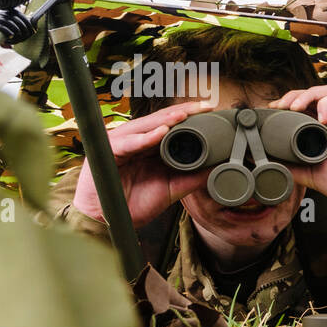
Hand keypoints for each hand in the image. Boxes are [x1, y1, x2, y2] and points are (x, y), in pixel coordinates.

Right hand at [71, 100, 212, 226]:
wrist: (109, 221)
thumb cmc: (134, 203)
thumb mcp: (171, 189)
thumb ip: (192, 178)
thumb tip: (217, 169)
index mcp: (151, 146)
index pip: (172, 125)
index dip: (190, 117)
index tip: (210, 112)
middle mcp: (137, 141)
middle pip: (162, 121)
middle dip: (184, 112)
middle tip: (205, 106)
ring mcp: (122, 144)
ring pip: (146, 127)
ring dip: (167, 120)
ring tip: (186, 114)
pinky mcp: (109, 152)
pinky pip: (129, 142)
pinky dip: (146, 138)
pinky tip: (162, 132)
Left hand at [270, 86, 326, 223]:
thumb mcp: (309, 174)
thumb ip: (290, 165)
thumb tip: (265, 158)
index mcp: (324, 133)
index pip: (305, 108)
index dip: (287, 105)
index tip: (272, 112)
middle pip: (314, 96)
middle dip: (293, 96)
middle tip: (279, 106)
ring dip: (307, 95)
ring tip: (294, 107)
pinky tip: (320, 118)